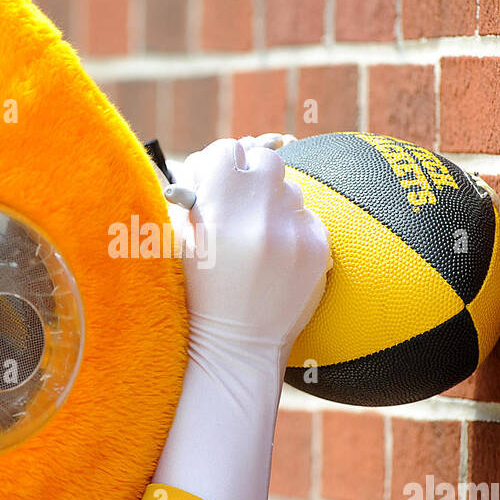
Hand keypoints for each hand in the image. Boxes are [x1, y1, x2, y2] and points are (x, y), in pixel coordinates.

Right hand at [166, 137, 329, 362]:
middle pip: (265, 162)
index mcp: (220, 207)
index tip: (217, 181)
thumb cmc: (198, 294)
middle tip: (242, 201)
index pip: (228, 150)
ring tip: (257, 238)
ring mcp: (295, 232)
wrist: (236, 349)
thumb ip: (195, 197)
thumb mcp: (180, 242)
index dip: (220, 164)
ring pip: (290, 190)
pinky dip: (293, 231)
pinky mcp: (319, 249)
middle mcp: (261, 214)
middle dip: (252, 176)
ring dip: (274, 204)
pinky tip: (276, 257)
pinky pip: (308, 219)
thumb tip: (211, 167)